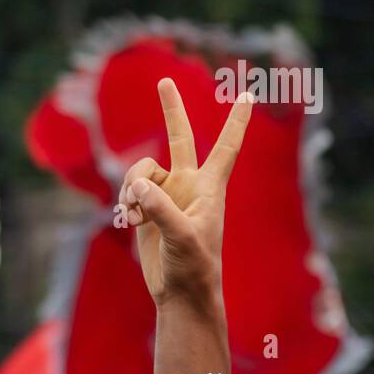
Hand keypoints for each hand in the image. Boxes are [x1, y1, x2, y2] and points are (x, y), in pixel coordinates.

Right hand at [118, 79, 252, 307]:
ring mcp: (165, 195)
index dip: (236, 121)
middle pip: (180, 138)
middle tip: (163, 81)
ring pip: (140, 171)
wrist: (179, 292)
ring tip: (134, 215)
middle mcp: (188, 185)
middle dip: (172, 110)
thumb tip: (138, 185)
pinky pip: (128, 190)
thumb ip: (160, 208)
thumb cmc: (193, 266)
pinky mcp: (146, 209)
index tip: (248, 94)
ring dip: (132, 189)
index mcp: (209, 188)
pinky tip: (130, 222)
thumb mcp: (181, 236)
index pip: (225, 147)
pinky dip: (125, 203)